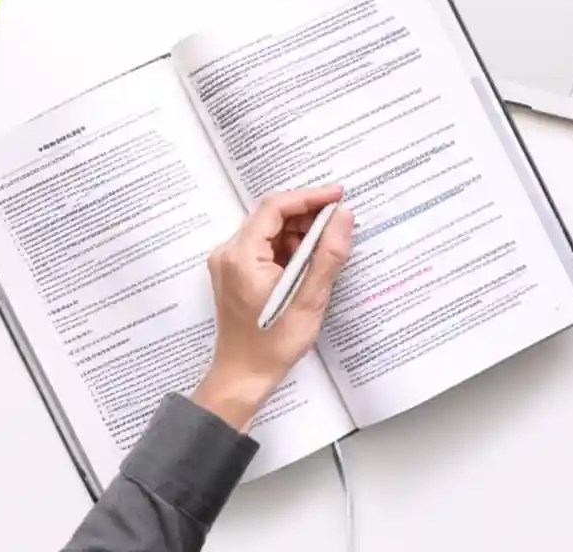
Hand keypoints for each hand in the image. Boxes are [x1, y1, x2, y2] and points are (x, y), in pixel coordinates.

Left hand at [191, 186, 353, 431]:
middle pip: (271, 215)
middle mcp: (229, 252)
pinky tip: (307, 263)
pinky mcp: (235, 271)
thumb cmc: (272, 345)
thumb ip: (328, 256)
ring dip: (299, 233)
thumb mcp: (309, 300)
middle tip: (339, 224)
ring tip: (325, 251)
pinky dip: (288, 247)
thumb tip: (343, 217)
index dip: (309, 197)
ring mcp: (229, 262)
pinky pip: (264, 246)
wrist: (243, 376)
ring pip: (269, 230)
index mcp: (241, 256)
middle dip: (307, 216)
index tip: (338, 196)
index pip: (275, 207)